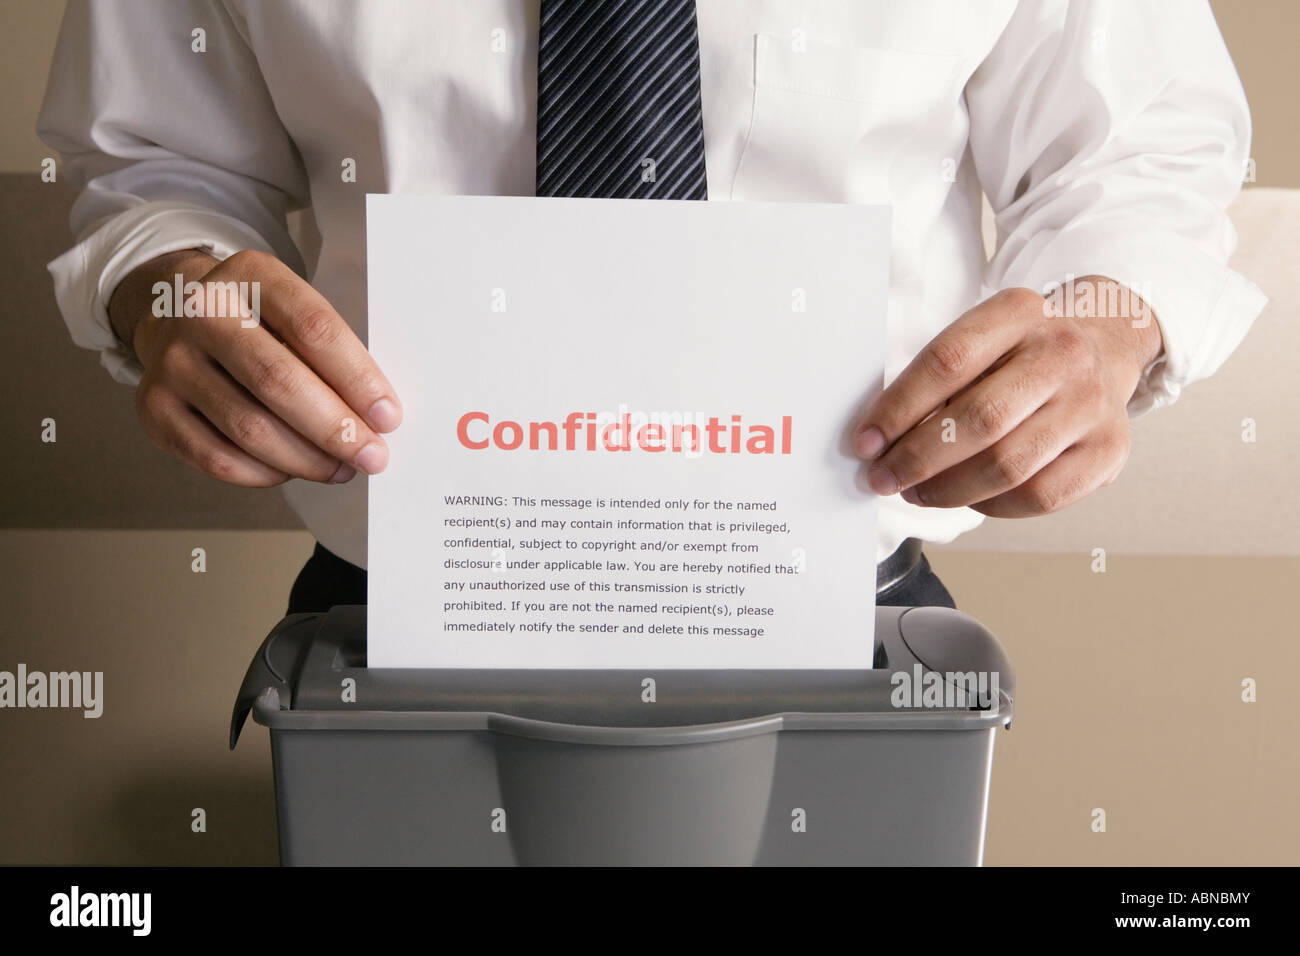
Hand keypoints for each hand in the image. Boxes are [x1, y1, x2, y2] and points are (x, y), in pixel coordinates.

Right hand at [110, 248, 401, 486]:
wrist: (178, 319)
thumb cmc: (258, 324)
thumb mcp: (294, 311)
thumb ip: (332, 354)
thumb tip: (375, 419)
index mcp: (251, 275)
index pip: (314, 329)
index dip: (358, 379)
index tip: (388, 417)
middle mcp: (202, 312)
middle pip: (279, 381)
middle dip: (336, 429)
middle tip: (372, 456)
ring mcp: (171, 360)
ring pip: (250, 428)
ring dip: (306, 459)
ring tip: (340, 468)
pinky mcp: (153, 407)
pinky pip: (217, 458)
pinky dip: (264, 474)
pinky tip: (290, 469)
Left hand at [853, 277, 1162, 516]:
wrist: (1102, 351)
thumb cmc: (1018, 356)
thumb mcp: (982, 339)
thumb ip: (936, 378)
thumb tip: (878, 439)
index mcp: (1019, 313)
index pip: (948, 362)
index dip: (899, 408)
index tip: (866, 442)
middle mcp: (1063, 354)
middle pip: (979, 419)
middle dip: (918, 458)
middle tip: (883, 478)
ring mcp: (1092, 404)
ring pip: (1007, 466)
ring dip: (948, 490)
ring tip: (916, 491)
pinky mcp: (1109, 450)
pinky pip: (1038, 496)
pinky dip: (992, 505)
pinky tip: (968, 497)